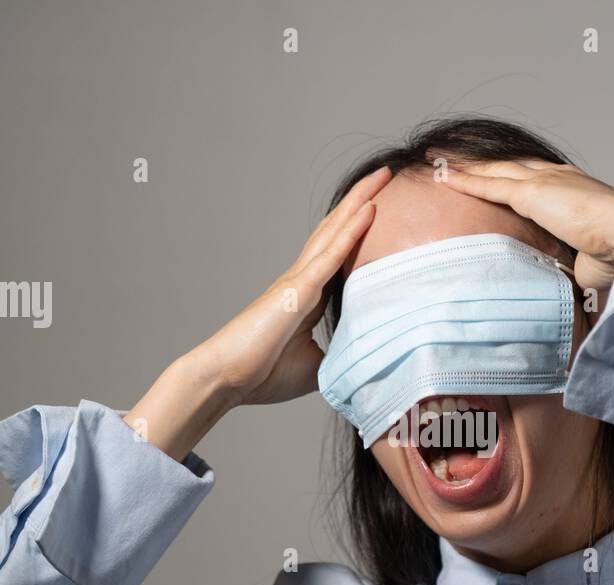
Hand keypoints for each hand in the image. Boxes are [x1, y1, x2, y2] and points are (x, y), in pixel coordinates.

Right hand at [124, 165, 390, 460]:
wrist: (226, 379)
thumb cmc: (263, 374)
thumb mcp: (316, 367)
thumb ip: (341, 356)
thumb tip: (367, 361)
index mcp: (309, 296)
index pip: (341, 254)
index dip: (360, 230)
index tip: (384, 210)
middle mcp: (304, 280)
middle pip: (338, 231)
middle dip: (363, 201)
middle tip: (387, 175)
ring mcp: (299, 281)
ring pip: (335, 231)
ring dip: (360, 202)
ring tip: (384, 176)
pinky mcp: (297, 290)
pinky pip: (331, 255)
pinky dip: (352, 231)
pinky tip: (371, 209)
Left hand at [439, 160, 613, 297]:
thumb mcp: (589, 259)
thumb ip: (574, 267)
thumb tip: (574, 296)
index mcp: (574, 191)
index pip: (535, 180)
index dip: (512, 177)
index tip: (496, 178)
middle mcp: (557, 179)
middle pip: (510, 166)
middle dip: (483, 163)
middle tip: (455, 158)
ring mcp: (543, 182)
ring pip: (495, 169)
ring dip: (466, 166)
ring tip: (438, 161)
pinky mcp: (531, 192)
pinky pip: (489, 184)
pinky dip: (465, 180)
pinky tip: (444, 175)